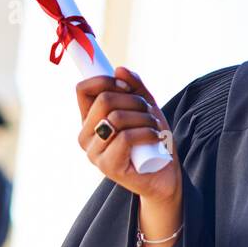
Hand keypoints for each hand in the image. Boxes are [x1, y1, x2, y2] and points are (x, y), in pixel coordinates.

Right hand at [76, 66, 181, 214]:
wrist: (165, 177)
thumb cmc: (152, 141)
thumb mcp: (146, 108)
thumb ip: (135, 88)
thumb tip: (119, 69)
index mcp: (89, 120)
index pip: (83, 89)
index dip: (105, 81)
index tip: (127, 88)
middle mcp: (86, 136)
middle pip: (103, 100)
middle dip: (134, 100)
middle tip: (149, 112)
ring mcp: (94, 153)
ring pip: (116, 118)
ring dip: (144, 117)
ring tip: (156, 127)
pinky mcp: (107, 167)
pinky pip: (125, 137)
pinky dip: (146, 132)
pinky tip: (156, 138)